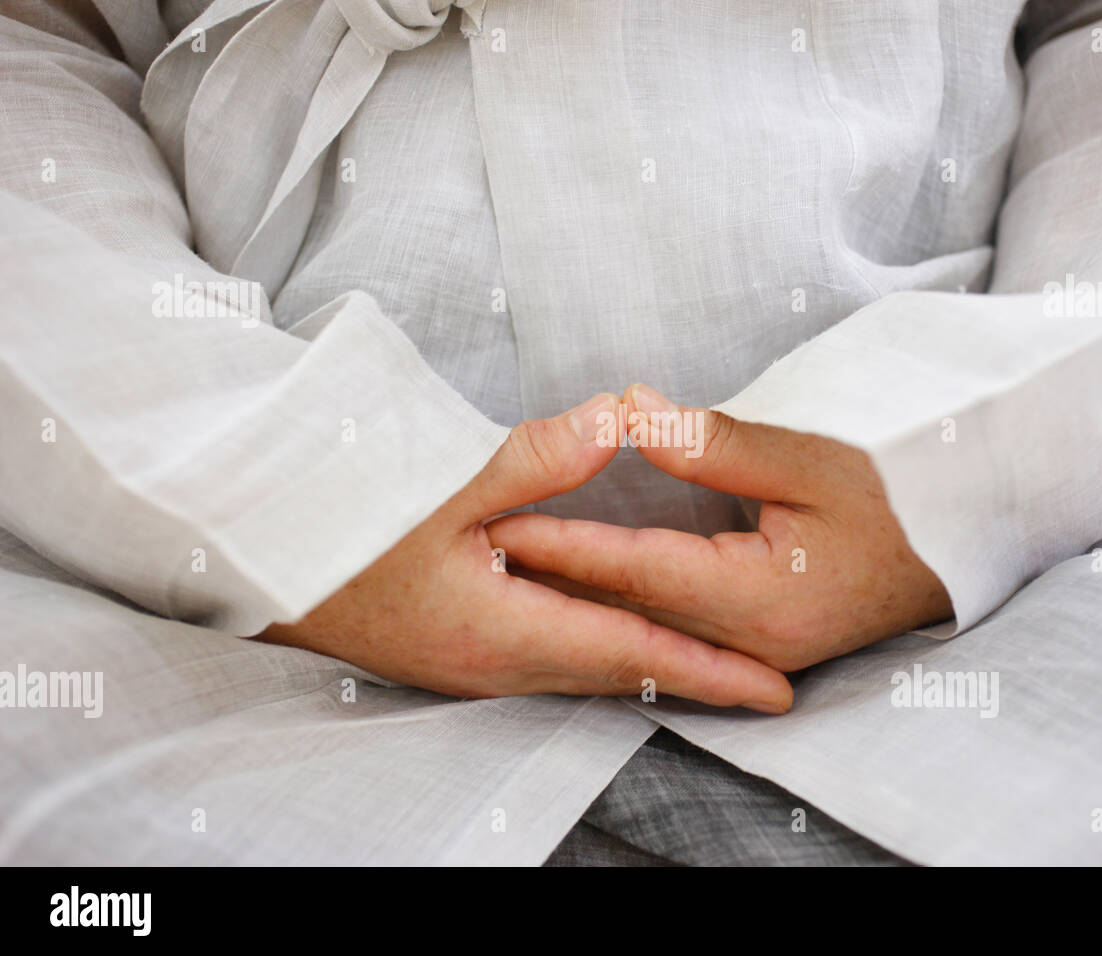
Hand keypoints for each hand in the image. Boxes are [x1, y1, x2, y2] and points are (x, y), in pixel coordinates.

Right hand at [259, 393, 793, 712]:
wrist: (257, 556)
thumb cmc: (340, 520)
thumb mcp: (441, 481)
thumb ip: (539, 459)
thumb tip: (622, 423)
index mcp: (500, 628)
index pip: (630, 652)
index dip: (708, 670)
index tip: (772, 689)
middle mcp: (495, 663)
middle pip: (619, 673)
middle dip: (697, 681)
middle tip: (768, 688)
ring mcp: (473, 664)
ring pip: (587, 670)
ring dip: (654, 670)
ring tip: (717, 670)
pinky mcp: (458, 651)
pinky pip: (552, 659)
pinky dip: (605, 654)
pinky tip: (625, 640)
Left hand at [485, 385, 952, 672]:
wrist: (970, 532)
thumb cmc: (903, 489)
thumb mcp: (812, 457)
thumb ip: (714, 444)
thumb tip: (632, 414)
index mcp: (762, 598)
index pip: (637, 570)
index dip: (564, 544)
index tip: (499, 523)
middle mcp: (753, 639)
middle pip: (633, 610)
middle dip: (558, 579)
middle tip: (482, 547)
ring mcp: (762, 649)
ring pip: (651, 624)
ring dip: (585, 595)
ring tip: (519, 568)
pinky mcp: (767, 639)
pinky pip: (681, 626)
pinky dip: (629, 602)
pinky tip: (592, 583)